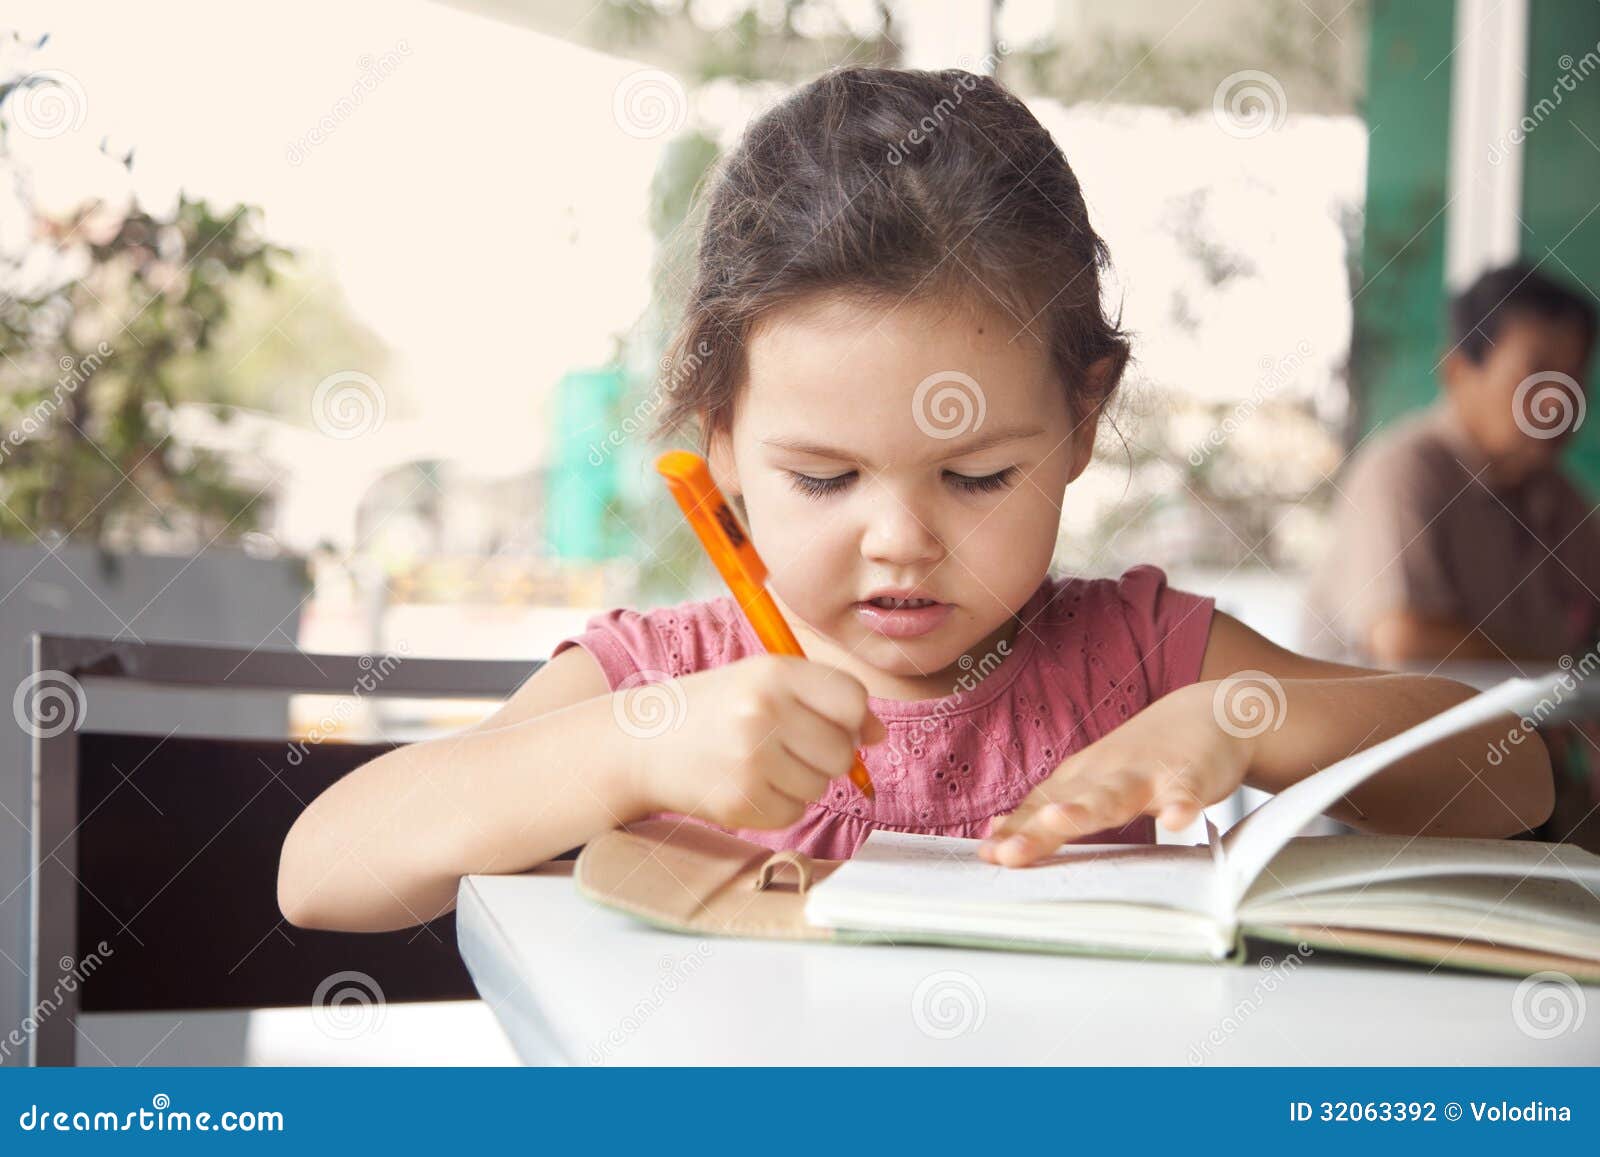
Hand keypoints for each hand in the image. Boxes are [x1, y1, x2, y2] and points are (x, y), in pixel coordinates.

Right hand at [622, 655, 886, 829]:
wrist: (643, 742)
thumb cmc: (715, 708)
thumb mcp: (764, 681)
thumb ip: (824, 697)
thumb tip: (878, 735)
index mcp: (773, 673)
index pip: (853, 700)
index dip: (851, 717)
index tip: (831, 720)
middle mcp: (763, 713)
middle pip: (843, 750)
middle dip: (826, 753)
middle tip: (786, 743)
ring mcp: (751, 762)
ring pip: (821, 785)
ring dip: (801, 780)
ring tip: (760, 761)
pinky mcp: (741, 803)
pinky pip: (794, 812)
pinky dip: (778, 804)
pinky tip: (747, 783)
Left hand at [978, 682, 1252, 866]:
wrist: (1211, 713)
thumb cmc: (1143, 757)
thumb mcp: (1091, 781)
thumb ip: (1049, 807)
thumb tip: (997, 833)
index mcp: (1081, 779)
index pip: (1038, 807)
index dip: (1013, 831)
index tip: (986, 857)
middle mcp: (1106, 775)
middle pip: (1066, 804)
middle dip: (1034, 829)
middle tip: (1005, 852)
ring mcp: (1149, 775)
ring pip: (1116, 795)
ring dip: (1088, 809)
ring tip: (1060, 821)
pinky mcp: (1192, 777)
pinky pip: (1187, 794)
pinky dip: (1182, 807)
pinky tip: (1179, 822)